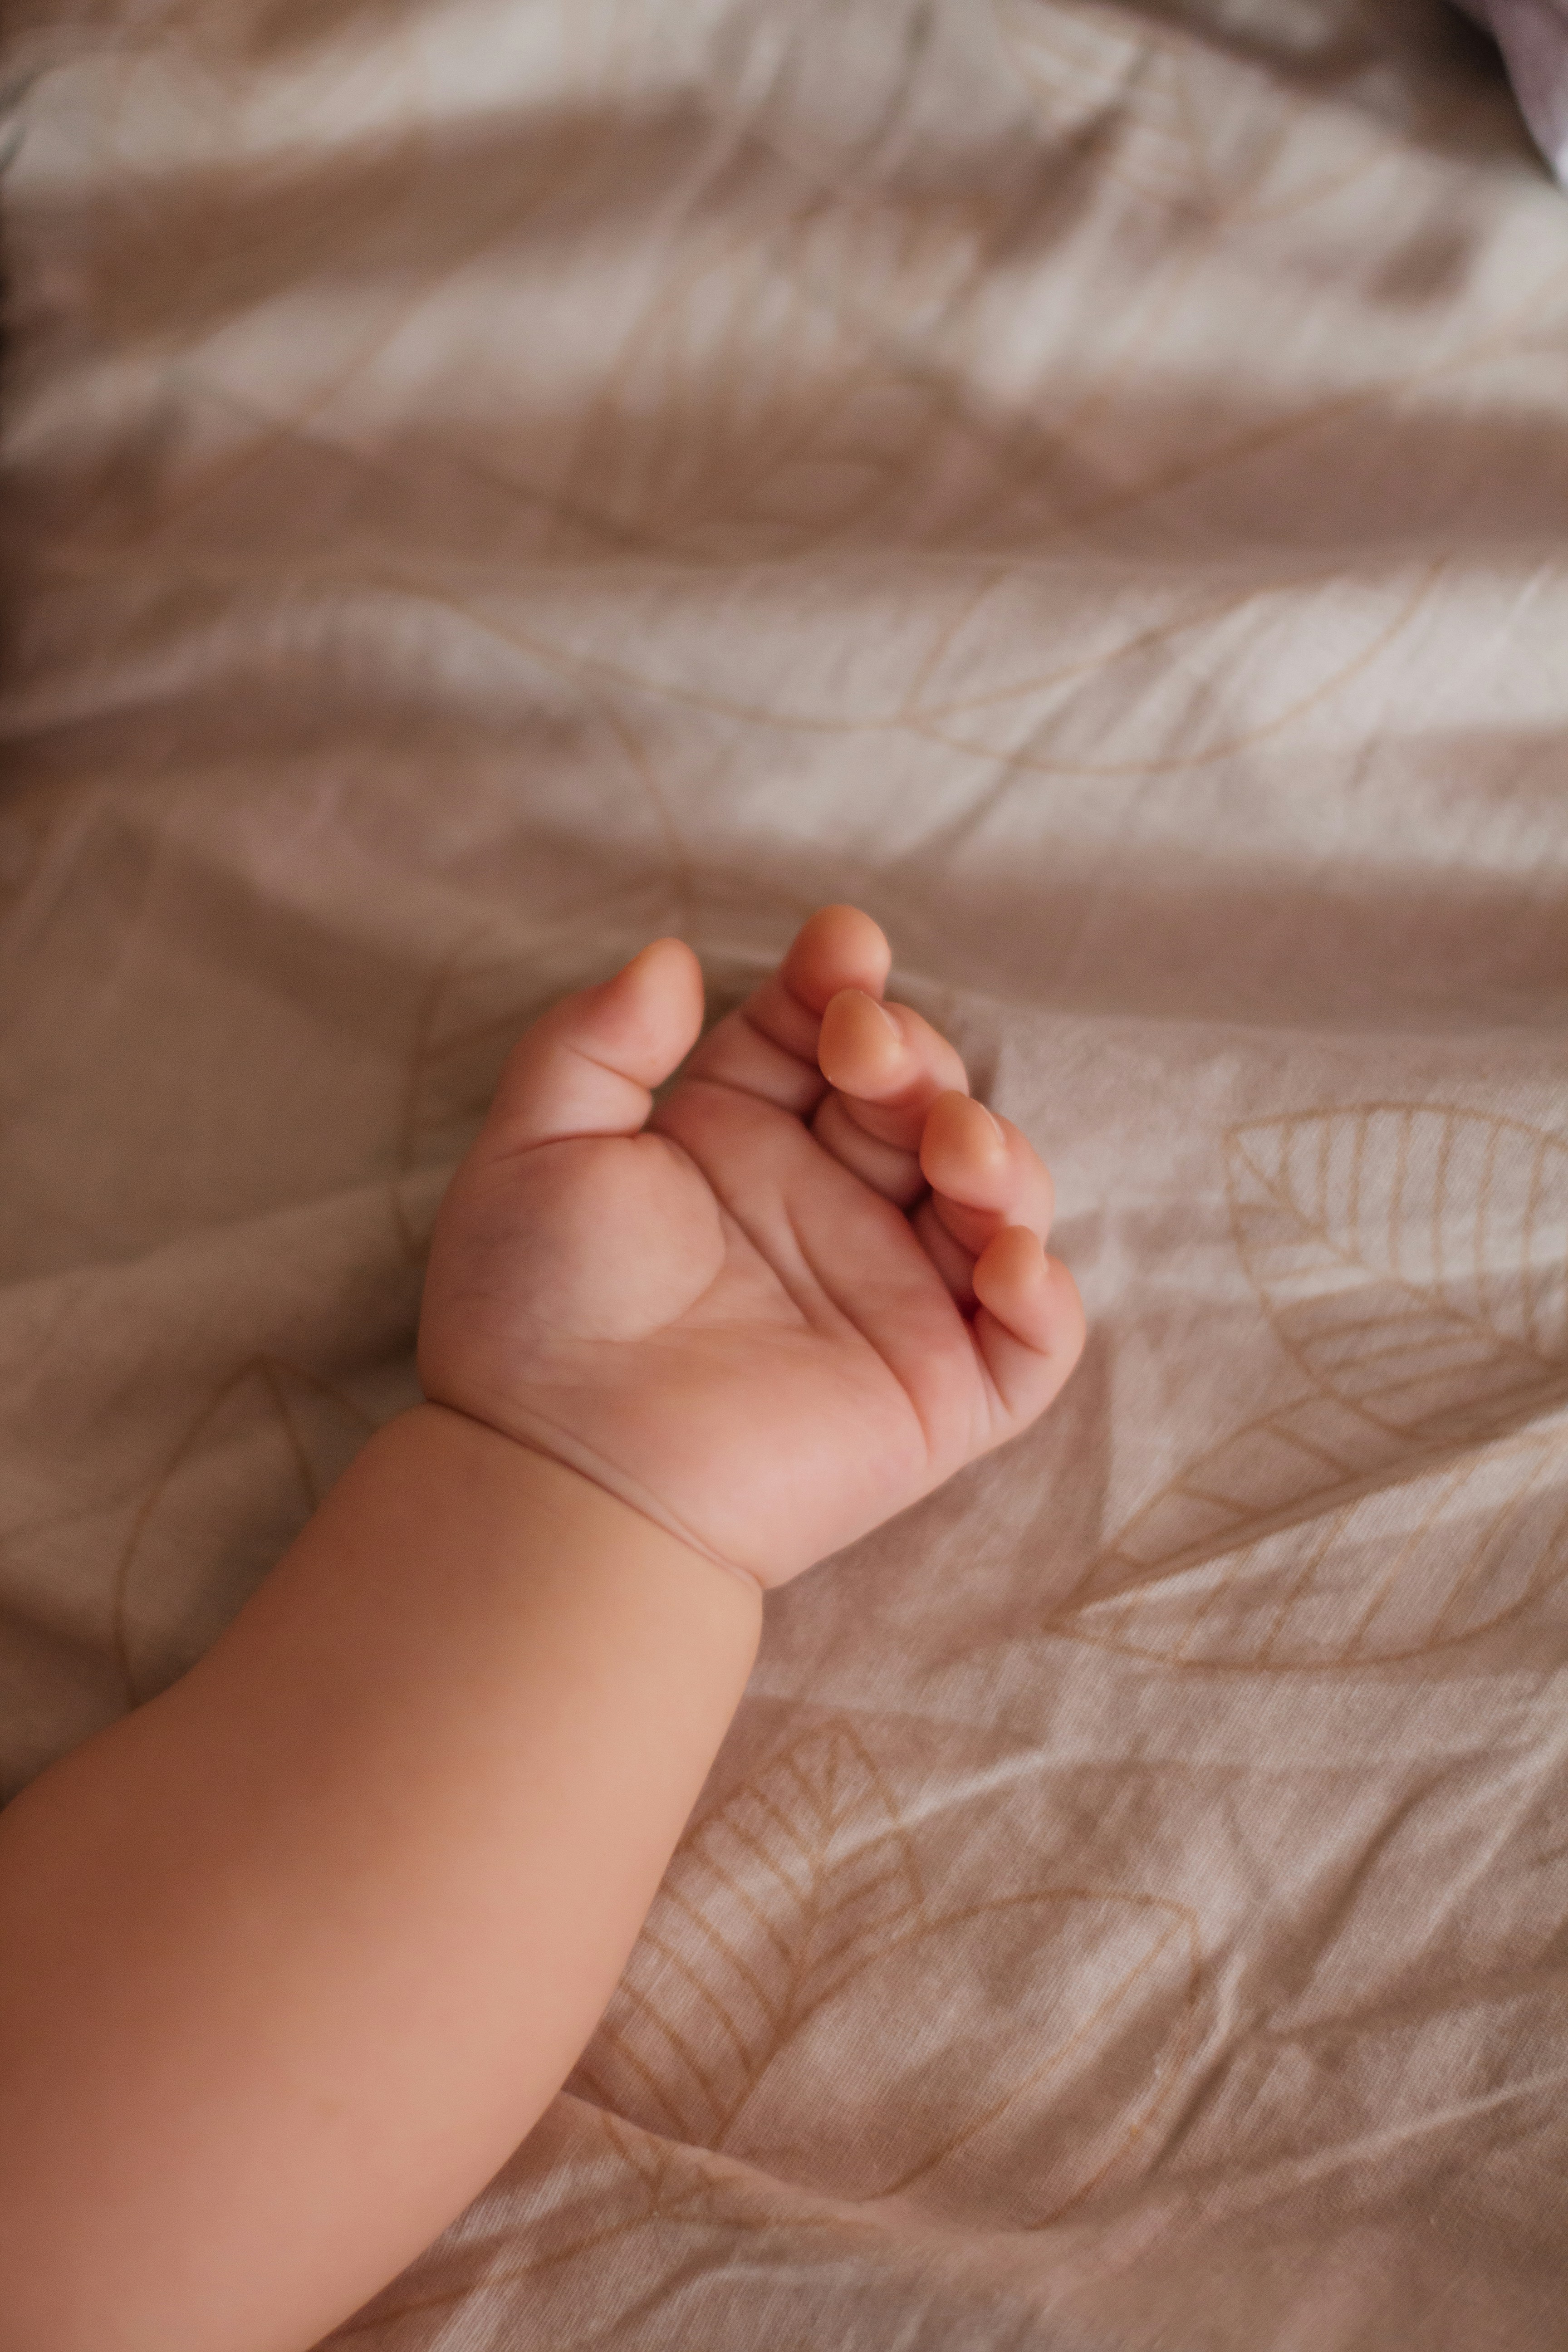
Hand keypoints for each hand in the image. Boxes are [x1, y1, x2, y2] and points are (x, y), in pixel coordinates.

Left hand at [418, 906, 1084, 1588]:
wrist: (555, 1471)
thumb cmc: (529, 1316)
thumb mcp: (534, 1148)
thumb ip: (595, 1041)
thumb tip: (673, 955)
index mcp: (737, 1144)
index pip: (818, 1033)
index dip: (839, 980)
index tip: (840, 948)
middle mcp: (824, 1210)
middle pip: (917, 1095)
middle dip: (913, 1051)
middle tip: (865, 1049)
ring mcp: (890, 1301)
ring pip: (996, 1198)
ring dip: (994, 1150)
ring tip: (946, 1144)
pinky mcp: (936, 1397)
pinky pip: (1032, 1340)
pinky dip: (1043, 1292)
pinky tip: (1004, 1257)